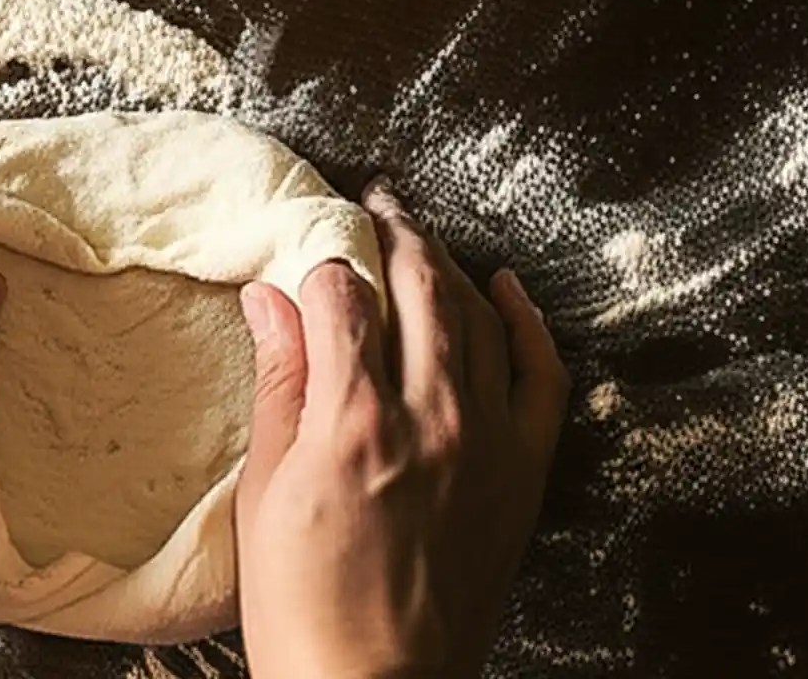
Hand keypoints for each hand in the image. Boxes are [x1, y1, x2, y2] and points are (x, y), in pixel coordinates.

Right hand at [235, 176, 569, 677]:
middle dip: (393, 229)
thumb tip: (271, 300)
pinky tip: (504, 285)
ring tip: (419, 239)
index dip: (323, 264)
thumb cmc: (304, 603)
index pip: (344, 294)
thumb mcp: (265, 489)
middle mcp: (430, 416)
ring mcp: (487, 440)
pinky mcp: (522, 470)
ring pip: (477, 312)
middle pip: (420, 283)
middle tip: (373, 205)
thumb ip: (280, 383)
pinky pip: (542, 372)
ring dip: (447, 262)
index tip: (312, 260)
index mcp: (352, 420)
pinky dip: (526, 320)